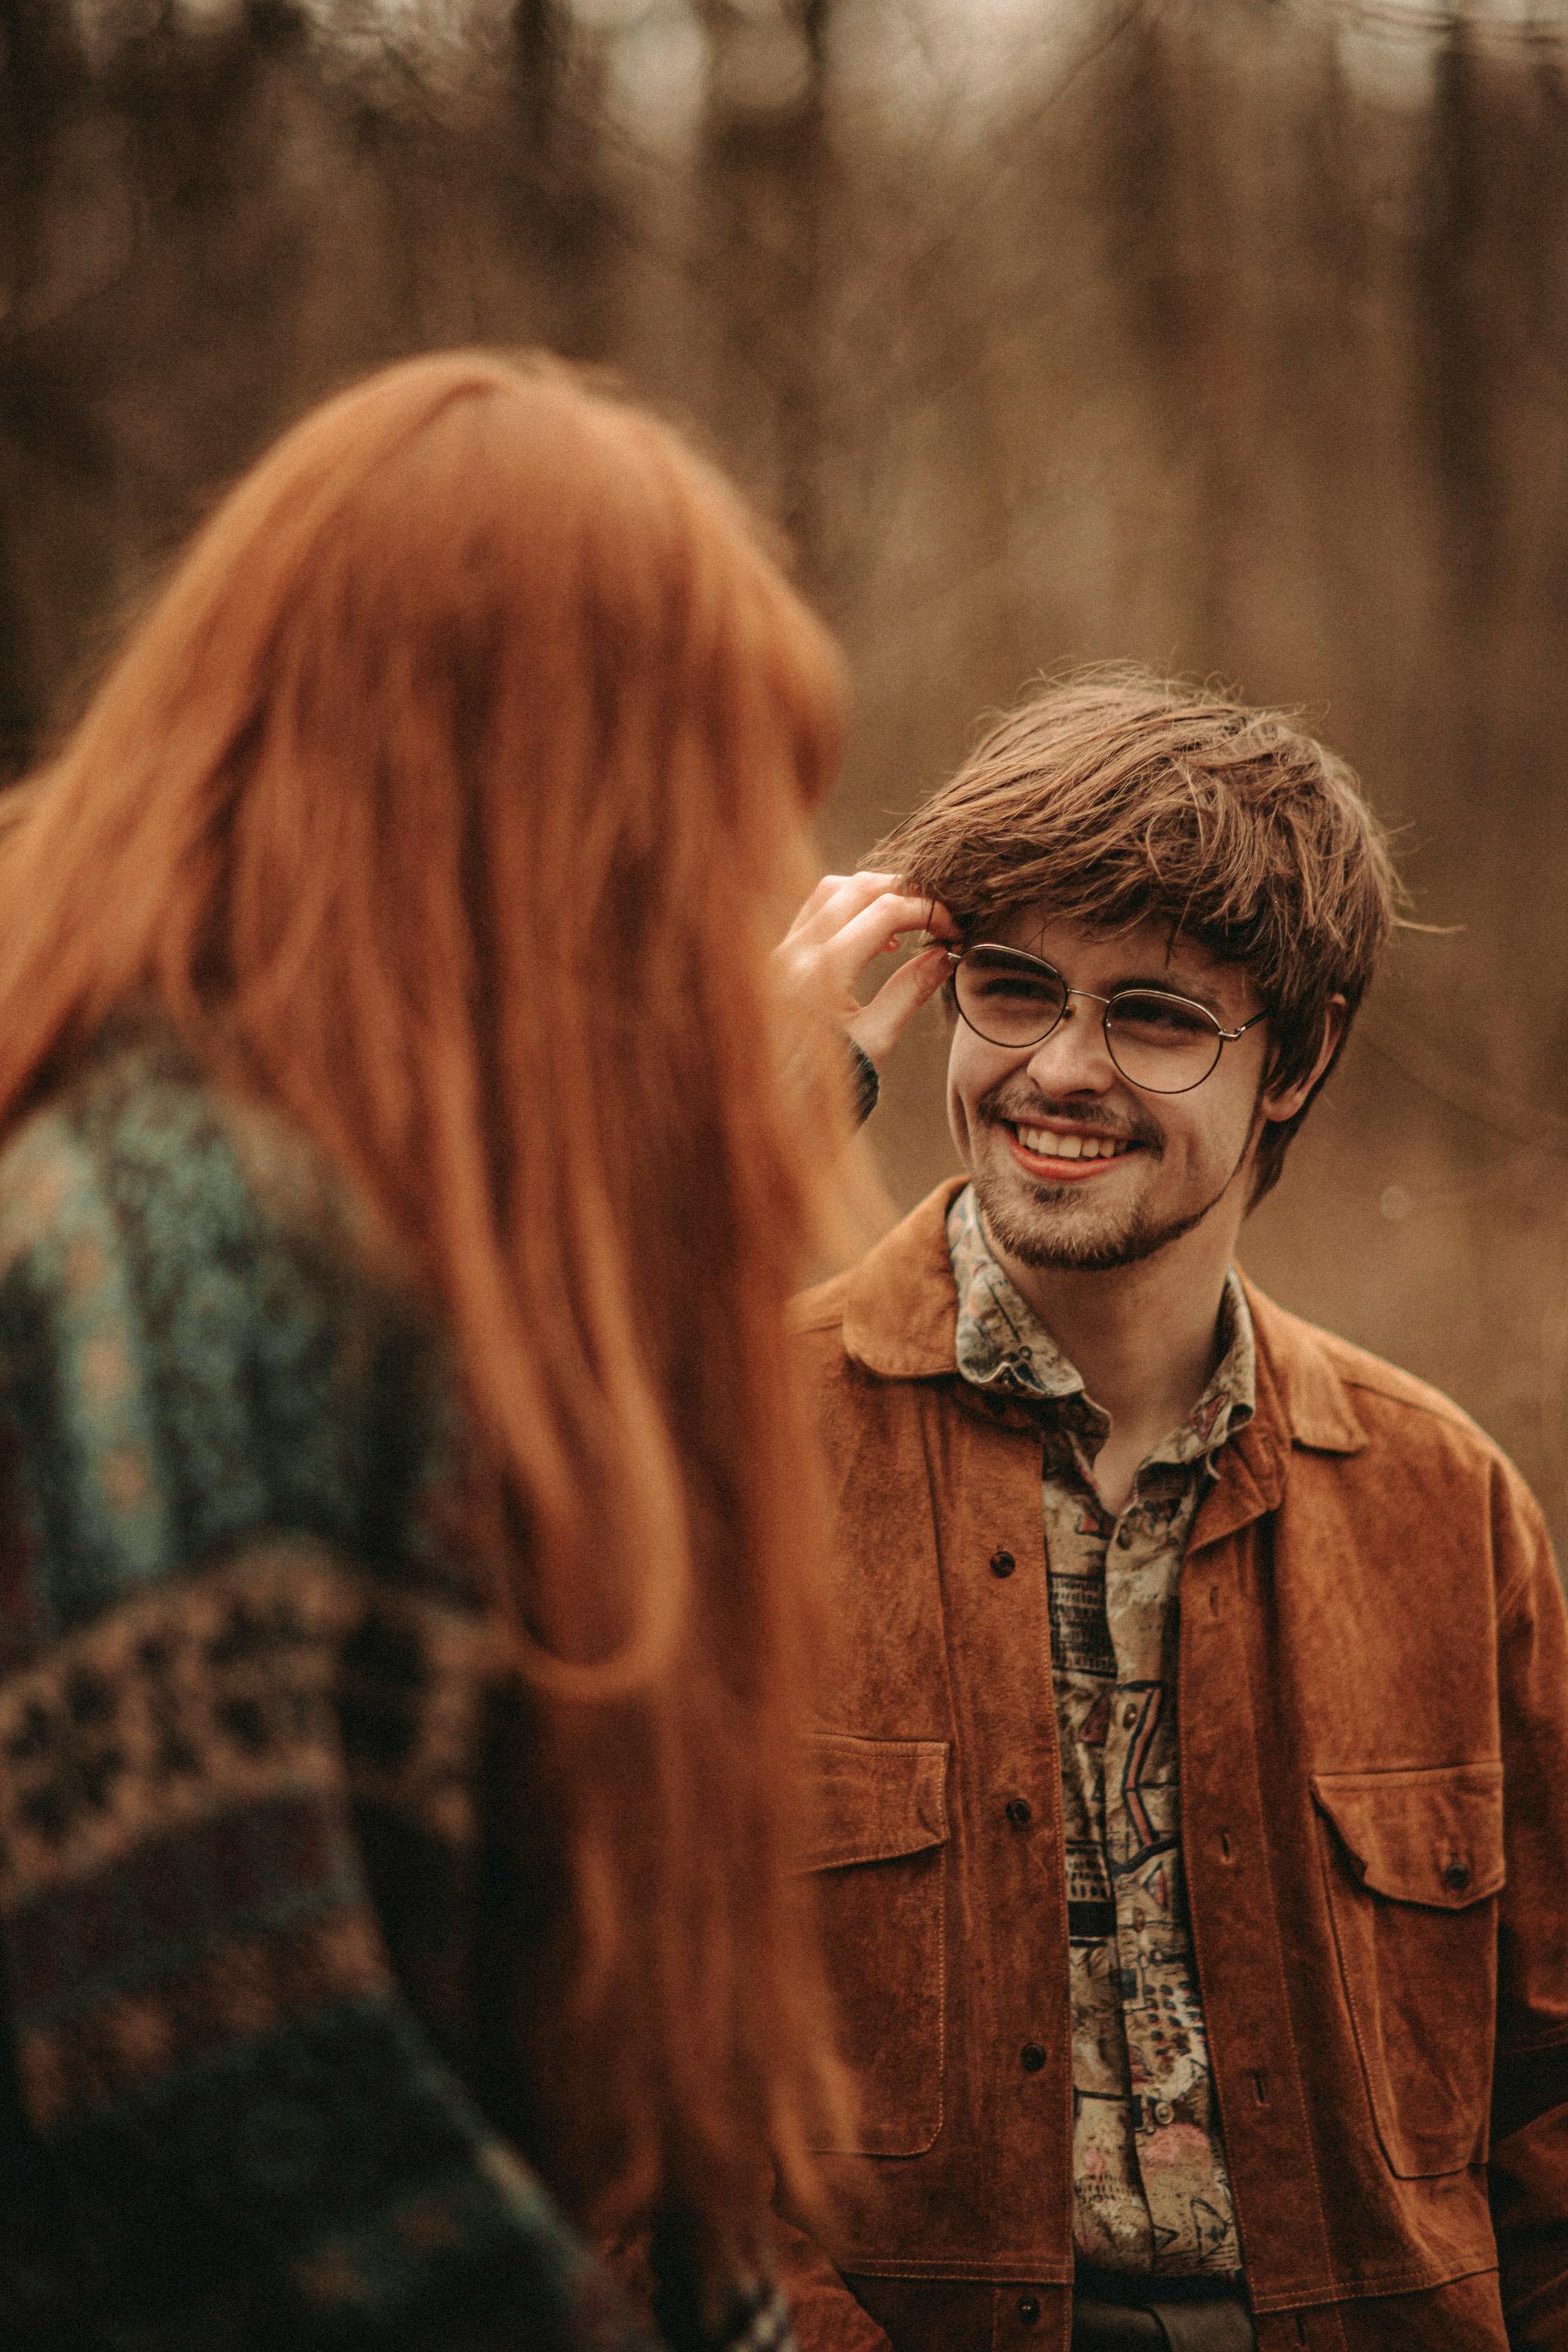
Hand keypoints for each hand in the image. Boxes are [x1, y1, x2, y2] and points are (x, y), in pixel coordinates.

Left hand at [774, 871, 959, 1070]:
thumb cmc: (823, 1086)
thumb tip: (946, 954)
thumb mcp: (874, 1042)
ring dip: (874, 895)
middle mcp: (794, 951)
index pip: (884, 911)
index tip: (953, 930)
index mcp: (820, 973)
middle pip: (857, 886)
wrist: (768, 1104)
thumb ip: (909, 992)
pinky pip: (814, 912)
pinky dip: (849, 909)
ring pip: (831, 891)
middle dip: (904, 892)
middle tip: (936, 917)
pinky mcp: (776, 957)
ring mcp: (780, 951)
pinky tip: (875, 940)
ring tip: (906, 925)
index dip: (928, 912)